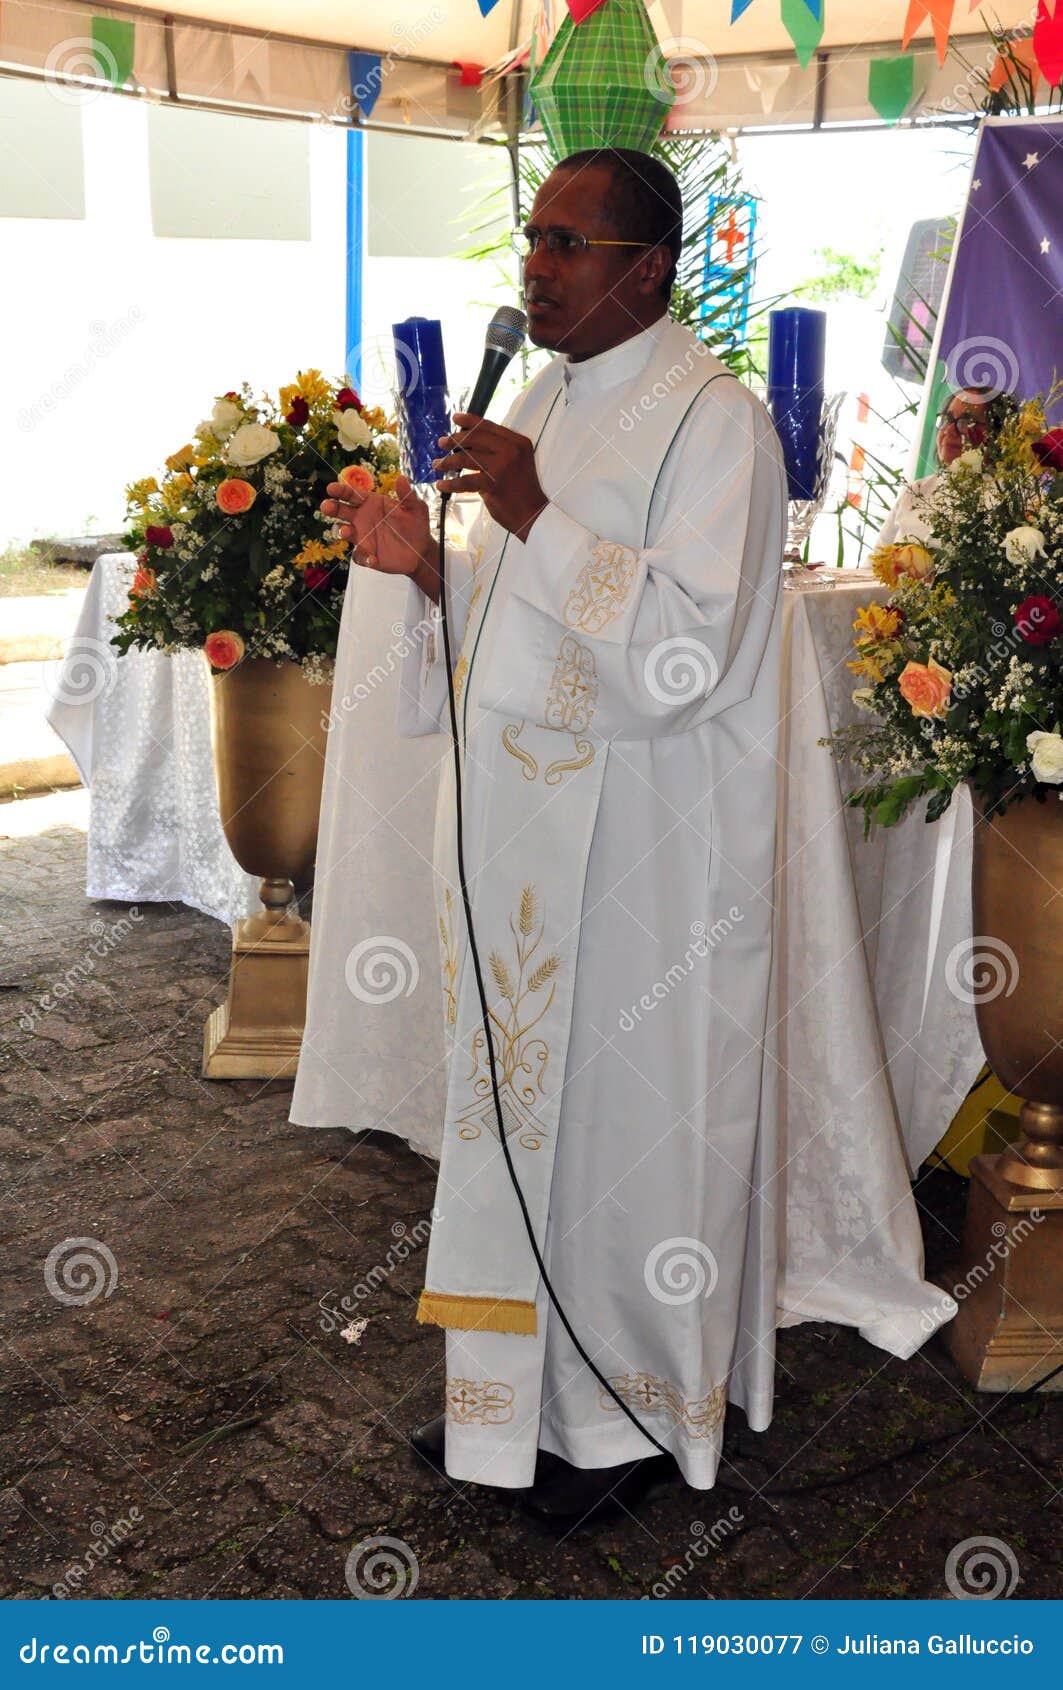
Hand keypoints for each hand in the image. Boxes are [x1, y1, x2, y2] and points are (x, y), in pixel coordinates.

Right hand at [320, 474, 438, 600]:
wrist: (420, 550)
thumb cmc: (416, 524)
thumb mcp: (416, 508)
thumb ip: (407, 495)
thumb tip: (401, 478)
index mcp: (370, 503)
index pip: (351, 494)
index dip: (340, 490)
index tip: (331, 488)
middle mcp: (362, 518)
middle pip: (341, 511)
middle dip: (332, 508)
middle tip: (326, 506)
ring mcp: (362, 537)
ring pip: (345, 533)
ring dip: (342, 532)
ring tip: (346, 532)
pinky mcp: (367, 555)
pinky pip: (359, 556)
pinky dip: (363, 557)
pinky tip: (372, 558)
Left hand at [433, 414, 547, 542]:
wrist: (532, 514)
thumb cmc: (522, 490)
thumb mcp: (516, 461)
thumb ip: (498, 450)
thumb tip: (468, 442)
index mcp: (518, 442)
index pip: (489, 426)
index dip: (469, 421)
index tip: (456, 418)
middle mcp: (510, 450)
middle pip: (475, 438)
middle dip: (454, 440)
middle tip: (442, 443)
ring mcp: (501, 466)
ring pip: (466, 458)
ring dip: (448, 461)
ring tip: (438, 464)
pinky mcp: (492, 483)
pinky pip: (464, 480)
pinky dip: (450, 483)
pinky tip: (441, 484)